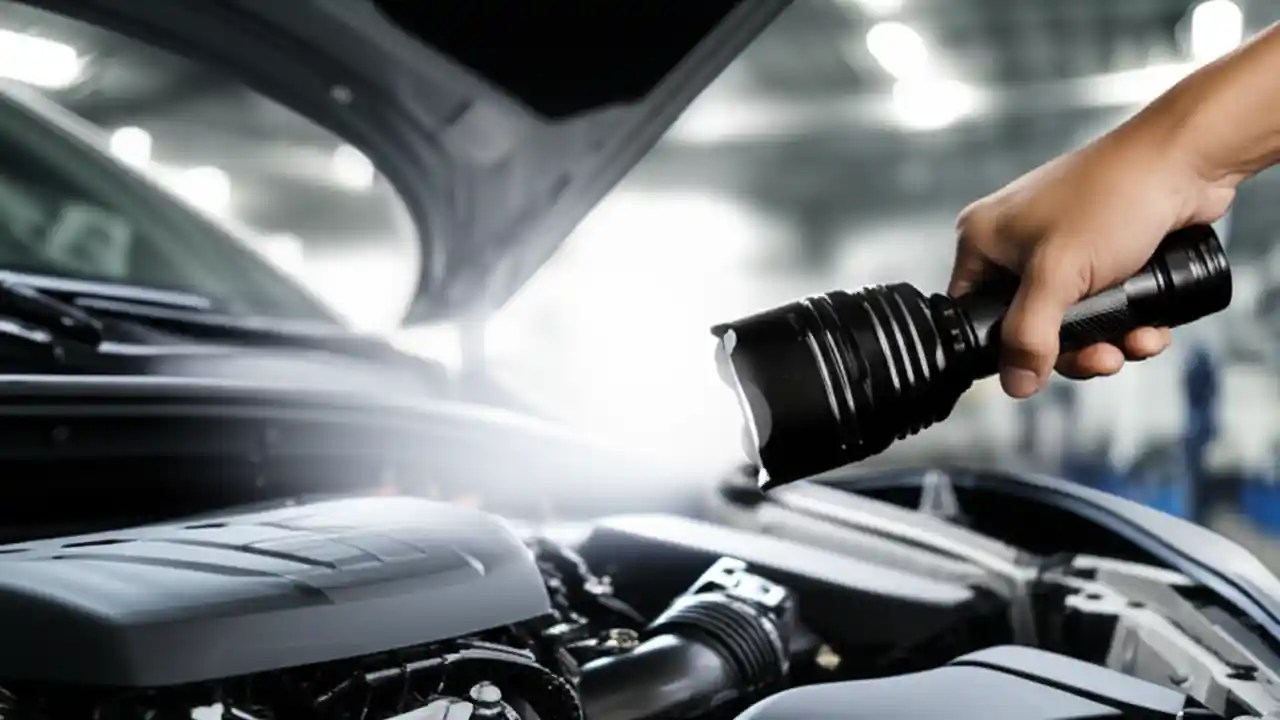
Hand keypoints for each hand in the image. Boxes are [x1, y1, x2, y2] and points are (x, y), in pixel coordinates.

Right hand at [951, 118, 1236, 398]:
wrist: (1185, 160)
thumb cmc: (1112, 198)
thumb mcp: (1058, 275)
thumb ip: (1030, 334)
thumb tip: (1015, 385)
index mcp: (984, 240)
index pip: (971, 312)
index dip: (1002, 348)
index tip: (1038, 367)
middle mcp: (1015, 243)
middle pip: (1027, 325)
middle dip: (1072, 349)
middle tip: (1102, 359)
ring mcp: (1059, 247)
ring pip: (1070, 320)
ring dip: (1106, 341)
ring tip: (1135, 343)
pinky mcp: (1100, 253)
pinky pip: (1102, 305)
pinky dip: (1126, 323)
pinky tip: (1150, 328)